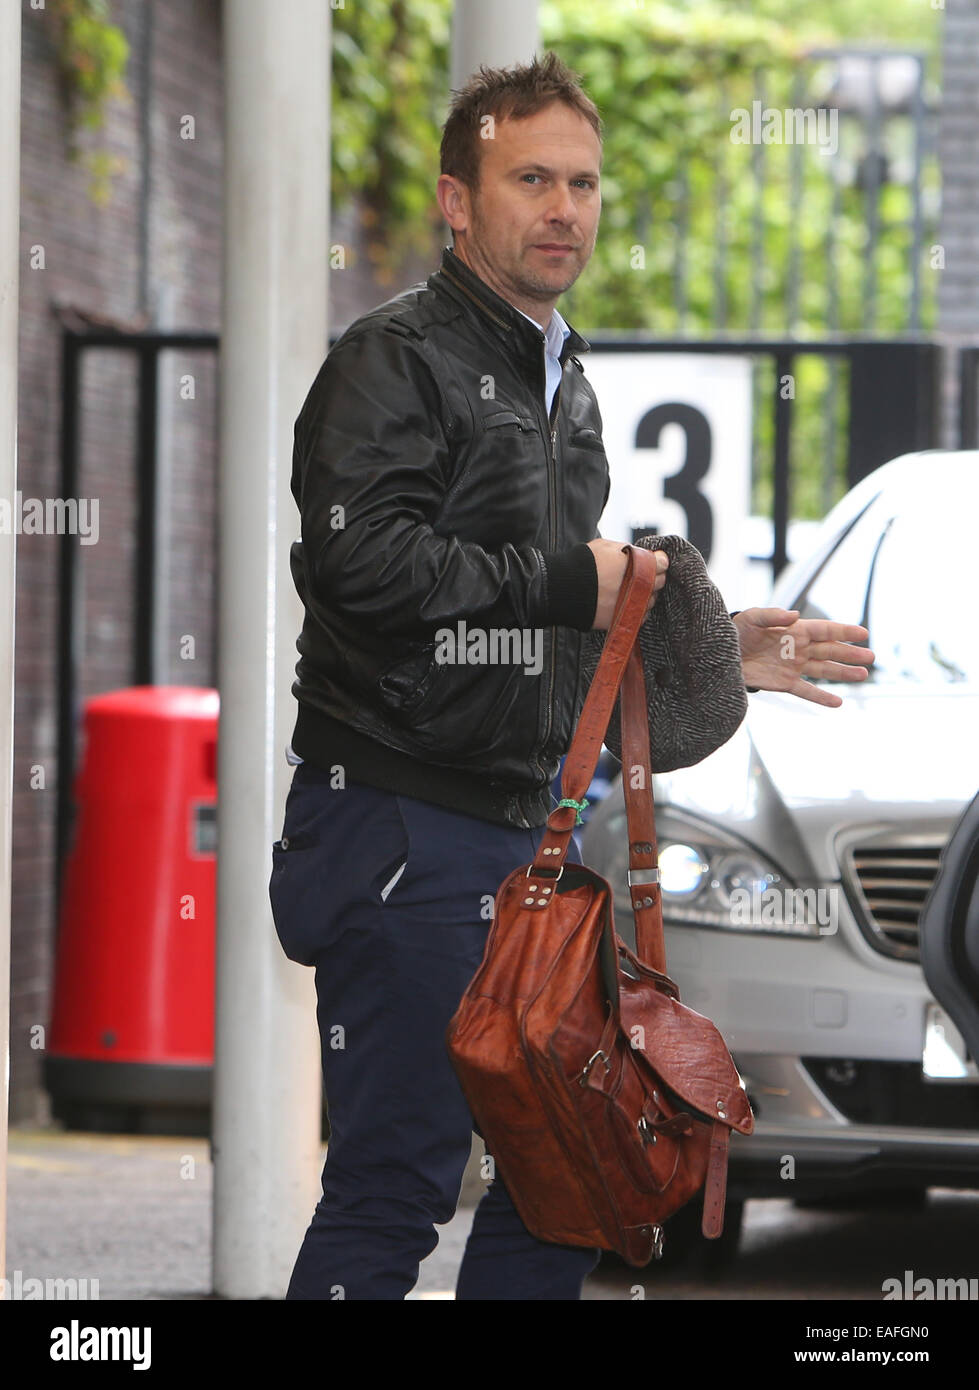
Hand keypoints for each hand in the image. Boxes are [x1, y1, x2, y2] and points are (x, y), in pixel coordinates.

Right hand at [588, 539, 667, 629]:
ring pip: (652, 600)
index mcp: (637, 564)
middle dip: (653, 576)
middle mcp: (639, 585)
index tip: (655, 560)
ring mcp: (632, 604)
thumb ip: (627, 550)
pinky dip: (637, 609)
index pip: (662, 563)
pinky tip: (626, 602)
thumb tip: (641, 554)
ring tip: (630, 589)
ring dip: (646, 594)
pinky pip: (641, 615)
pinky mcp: (624, 618)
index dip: (658, 560)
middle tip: (641, 574)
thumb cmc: (583, 564)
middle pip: (659, 582)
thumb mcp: (606, 546)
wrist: (564, 589)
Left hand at [732, 608, 874, 707]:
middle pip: (830, 650)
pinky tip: (838, 702)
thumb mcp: (751, 618)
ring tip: (863, 675)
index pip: (824, 630)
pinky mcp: (783, 683)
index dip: (843, 631)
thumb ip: (773, 615)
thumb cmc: (735, 632)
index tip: (863, 633)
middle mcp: (797, 648)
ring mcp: (793, 666)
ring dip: (843, 673)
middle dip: (850, 653)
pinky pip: (806, 691)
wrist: (719, 655)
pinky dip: (821, 697)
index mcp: (794, 630)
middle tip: (871, 656)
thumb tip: (795, 615)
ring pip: (823, 670)